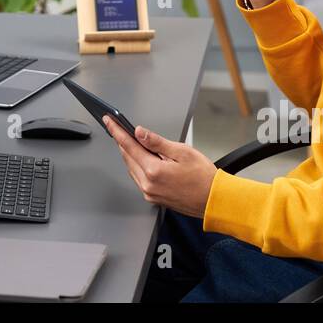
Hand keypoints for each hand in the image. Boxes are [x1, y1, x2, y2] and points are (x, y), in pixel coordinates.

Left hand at [103, 116, 217, 218]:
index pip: (128, 146)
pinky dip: (137, 166)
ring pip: (132, 168)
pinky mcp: (153, 198)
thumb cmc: (203, 177)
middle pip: (128, 158)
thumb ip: (157, 142)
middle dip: (123, 141)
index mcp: (154, 171)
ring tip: (133, 141)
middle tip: (119, 128)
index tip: (109, 121)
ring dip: (130, 154)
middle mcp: (148, 184)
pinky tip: (143, 158)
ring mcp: (150, 193)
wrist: (213, 200)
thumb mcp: (182, 152)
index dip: (117, 131)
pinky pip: (139, 178)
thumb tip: (139, 133)